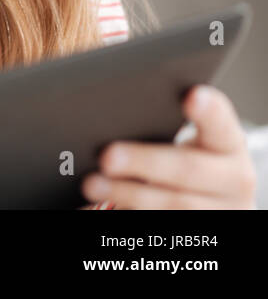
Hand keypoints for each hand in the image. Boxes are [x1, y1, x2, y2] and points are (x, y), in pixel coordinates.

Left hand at [81, 85, 257, 208]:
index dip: (208, 111)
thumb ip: (163, 122)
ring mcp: (219, 211)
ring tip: (92, 185)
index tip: (192, 96)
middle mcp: (233, 180)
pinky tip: (98, 208)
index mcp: (229, 145)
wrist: (211, 199)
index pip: (220, 123)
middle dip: (144, 162)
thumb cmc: (187, 156)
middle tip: (107, 157)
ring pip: (173, 205)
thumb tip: (112, 114)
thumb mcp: (187, 139)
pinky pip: (157, 225)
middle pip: (188, 169)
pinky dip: (124, 214)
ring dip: (128, 195)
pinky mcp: (197, 231)